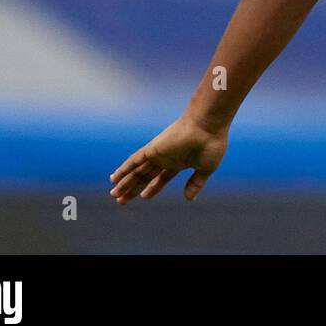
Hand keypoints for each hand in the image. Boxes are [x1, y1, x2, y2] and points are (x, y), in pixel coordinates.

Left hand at [109, 113, 227, 203]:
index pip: (161, 177)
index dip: (152, 187)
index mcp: (179, 162)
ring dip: (125, 183)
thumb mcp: (205, 168)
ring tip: (114, 195)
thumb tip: (189, 199)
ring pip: (137, 171)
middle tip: (121, 200)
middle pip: (145, 176)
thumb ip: (196, 183)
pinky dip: (123, 169)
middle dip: (134, 188)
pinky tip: (114, 178)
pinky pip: (134, 161)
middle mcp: (166, 157)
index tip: (144, 196)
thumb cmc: (211, 144)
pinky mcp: (153, 149)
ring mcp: (158, 153)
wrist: (208, 126)